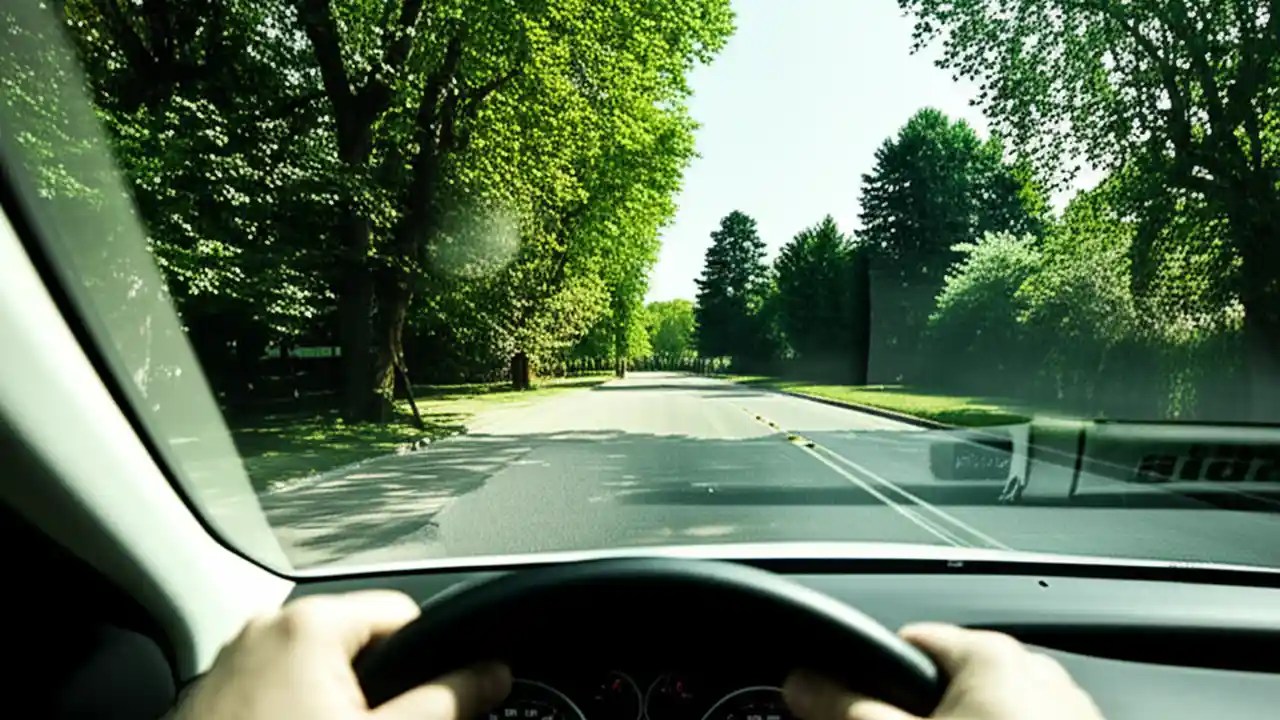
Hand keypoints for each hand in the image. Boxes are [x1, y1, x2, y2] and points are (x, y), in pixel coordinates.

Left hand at [169, 590, 511, 719]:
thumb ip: (447, 702)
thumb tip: (494, 674)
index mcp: (311, 622)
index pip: (404, 615)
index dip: (428, 662)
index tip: (424, 707)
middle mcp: (265, 625)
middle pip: (358, 642)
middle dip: (375, 688)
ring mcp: (229, 660)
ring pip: (314, 669)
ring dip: (332, 702)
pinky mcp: (208, 695)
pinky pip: (273, 688)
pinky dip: (291, 712)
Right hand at [783, 623, 1103, 719]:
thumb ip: (844, 707)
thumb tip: (802, 679)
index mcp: (991, 653)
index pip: (908, 643)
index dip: (875, 680)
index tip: (863, 715)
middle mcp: (1039, 670)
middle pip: (950, 681)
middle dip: (925, 713)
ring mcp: (1073, 710)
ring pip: (993, 711)